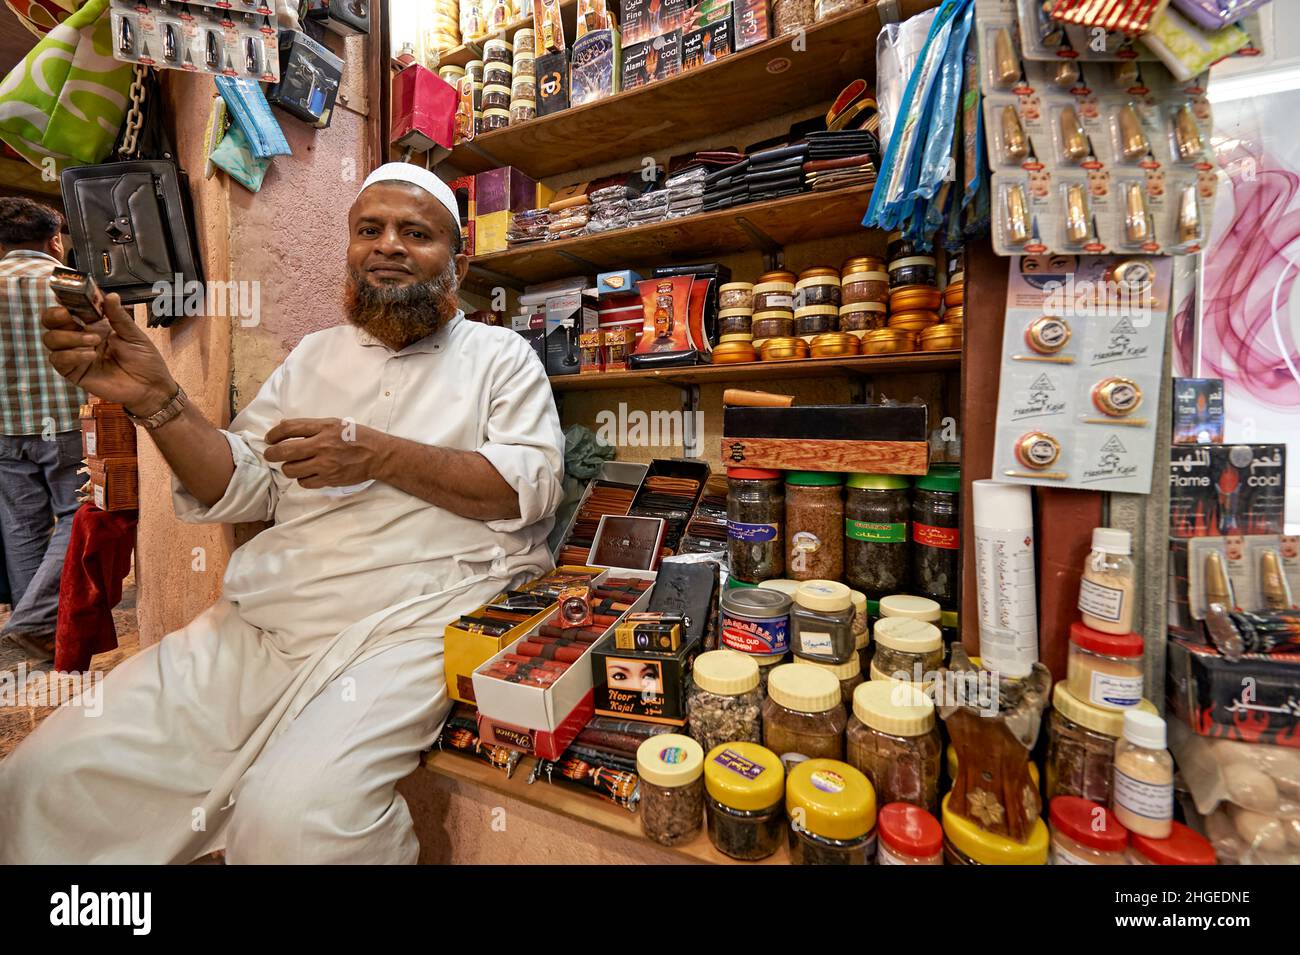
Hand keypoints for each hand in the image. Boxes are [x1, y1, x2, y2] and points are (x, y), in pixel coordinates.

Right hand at [41, 293, 177, 415]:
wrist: (151, 387)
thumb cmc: (145, 360)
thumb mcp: (134, 335)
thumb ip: (119, 317)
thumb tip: (110, 295)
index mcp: (94, 325)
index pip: (70, 308)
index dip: (64, 300)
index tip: (65, 296)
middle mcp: (80, 337)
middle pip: (51, 322)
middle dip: (55, 316)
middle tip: (68, 315)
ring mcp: (75, 355)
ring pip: (51, 339)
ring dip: (69, 337)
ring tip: (94, 340)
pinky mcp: (75, 372)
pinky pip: (59, 360)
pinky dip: (72, 355)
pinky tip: (91, 355)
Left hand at [263, 418, 386, 488]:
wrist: (378, 455)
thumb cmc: (357, 437)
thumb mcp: (335, 423)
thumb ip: (312, 426)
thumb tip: (285, 426)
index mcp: (324, 428)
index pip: (289, 428)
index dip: (274, 433)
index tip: (270, 438)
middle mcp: (323, 445)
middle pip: (285, 451)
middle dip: (272, 454)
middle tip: (270, 455)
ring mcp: (325, 464)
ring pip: (291, 469)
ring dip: (287, 468)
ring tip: (292, 465)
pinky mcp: (329, 479)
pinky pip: (304, 482)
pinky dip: (302, 479)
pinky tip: (306, 474)